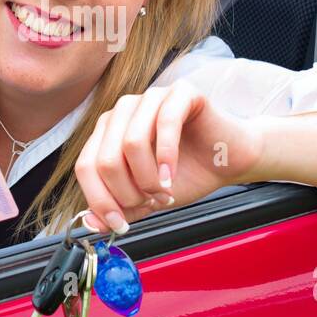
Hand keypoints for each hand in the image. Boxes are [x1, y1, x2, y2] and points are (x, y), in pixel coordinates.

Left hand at [74, 80, 263, 233]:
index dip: (99, 200)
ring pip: (130, 143)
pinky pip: (165, 122)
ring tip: (165, 190)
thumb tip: (90, 223)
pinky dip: (167, 156)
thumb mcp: (147, 197)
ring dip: (148, 178)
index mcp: (108, 131)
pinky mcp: (181, 92)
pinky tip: (172, 173)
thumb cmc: (189, 172)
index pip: (86, 166)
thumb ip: (119, 206)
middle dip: (128, 193)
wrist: (231, 160)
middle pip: (105, 159)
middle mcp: (124, 110)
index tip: (119, 224)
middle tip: (152, 203)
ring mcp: (151, 97)